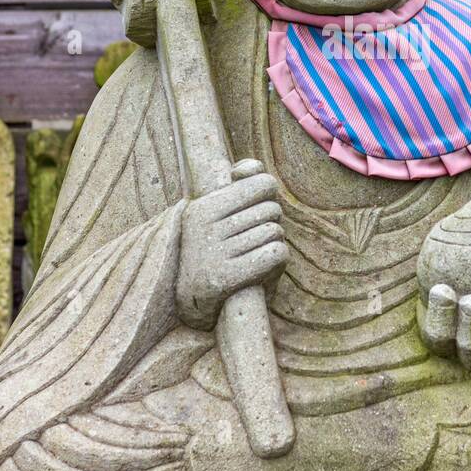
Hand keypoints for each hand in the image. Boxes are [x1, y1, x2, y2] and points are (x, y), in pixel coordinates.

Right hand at [175, 160, 288, 330]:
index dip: (269, 198)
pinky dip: (278, 261)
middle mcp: (203, 228)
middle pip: (271, 210)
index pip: (263, 184)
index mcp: (202, 207)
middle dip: (272, 224)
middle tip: (255, 241)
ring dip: (274, 245)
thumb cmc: (215, 249)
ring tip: (256, 256)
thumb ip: (240, 183)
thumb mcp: (218, 213)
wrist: (192, 302)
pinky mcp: (226, 279)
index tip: (256, 213)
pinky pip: (276, 253)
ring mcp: (213, 254)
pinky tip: (264, 269)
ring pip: (275, 232)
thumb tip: (252, 168)